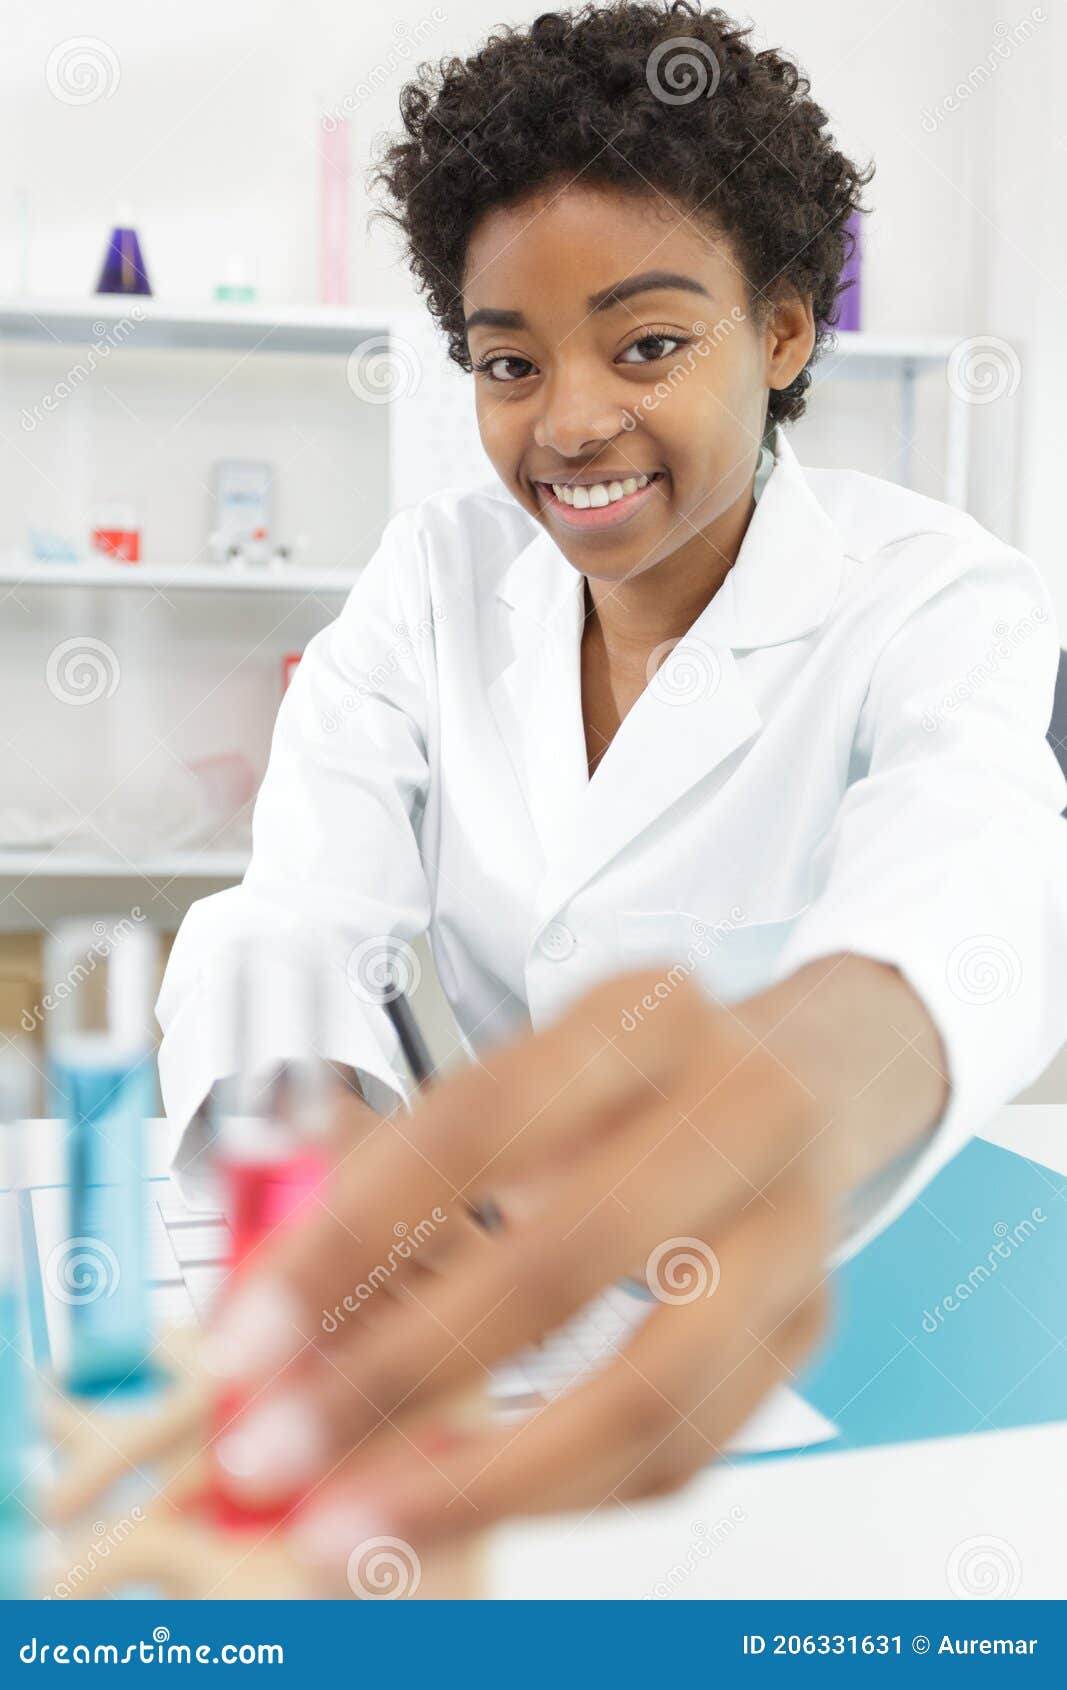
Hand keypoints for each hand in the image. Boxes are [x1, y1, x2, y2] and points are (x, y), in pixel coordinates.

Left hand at [202, 964, 835, 1579]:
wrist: (808, 1076)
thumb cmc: (634, 1080)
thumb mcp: (526, 1069)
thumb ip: (397, 1160)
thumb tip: (266, 1294)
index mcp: (648, 1014)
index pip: (483, 1117)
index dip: (355, 1230)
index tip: (254, 1331)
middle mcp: (742, 1111)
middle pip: (570, 1259)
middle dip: (402, 1370)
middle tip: (282, 1444)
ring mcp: (793, 1230)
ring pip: (650, 1389)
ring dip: (482, 1475)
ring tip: (360, 1515)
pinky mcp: (806, 1328)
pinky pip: (683, 1448)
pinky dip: (558, 1494)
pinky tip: (462, 1500)